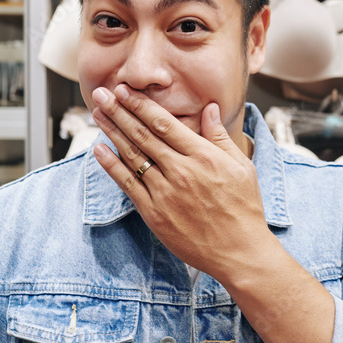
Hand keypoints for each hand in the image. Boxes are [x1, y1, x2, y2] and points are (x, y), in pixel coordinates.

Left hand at [90, 85, 273, 277]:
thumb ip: (220, 136)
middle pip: (143, 135)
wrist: (240, 251)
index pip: (165, 123)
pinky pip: (128, 184)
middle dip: (120, 111)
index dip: (141, 105)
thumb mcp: (242, 167)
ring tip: (98, 114)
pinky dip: (111, 166)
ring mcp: (165, 193)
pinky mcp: (155, 214)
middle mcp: (182, 171)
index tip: (125, 90)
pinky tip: (100, 150)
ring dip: (112, 132)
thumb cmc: (244, 210)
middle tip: (101, 94)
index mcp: (204, 156)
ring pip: (133, 156)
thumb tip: (209, 108)